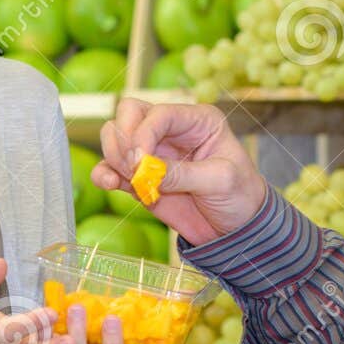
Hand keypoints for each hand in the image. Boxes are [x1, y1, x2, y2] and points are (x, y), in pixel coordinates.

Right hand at [94, 98, 266, 245]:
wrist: (236, 230)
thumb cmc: (239, 196)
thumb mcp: (220, 181)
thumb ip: (182, 174)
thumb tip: (143, 169)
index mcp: (197, 121)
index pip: (159, 113)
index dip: (144, 133)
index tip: (140, 162)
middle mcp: (172, 130)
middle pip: (129, 114)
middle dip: (124, 139)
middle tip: (133, 168)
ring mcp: (153, 153)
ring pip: (115, 138)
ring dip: (113, 157)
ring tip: (129, 181)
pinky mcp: (140, 178)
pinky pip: (111, 169)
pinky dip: (104, 174)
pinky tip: (109, 184)